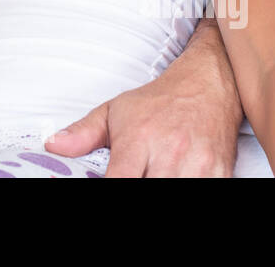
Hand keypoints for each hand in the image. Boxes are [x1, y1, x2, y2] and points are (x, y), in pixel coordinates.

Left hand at [45, 19, 243, 175]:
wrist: (208, 84)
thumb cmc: (159, 102)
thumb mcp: (115, 111)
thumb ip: (83, 132)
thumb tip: (54, 146)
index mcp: (139, 139)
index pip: (118, 181)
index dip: (108, 188)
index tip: (102, 184)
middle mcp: (169, 153)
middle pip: (149, 189)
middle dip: (137, 189)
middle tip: (131, 177)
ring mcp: (198, 166)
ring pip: (177, 191)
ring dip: (161, 188)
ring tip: (150, 175)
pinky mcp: (221, 172)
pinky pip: (205, 189)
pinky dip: (189, 187)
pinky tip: (174, 177)